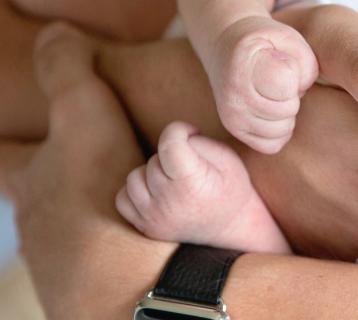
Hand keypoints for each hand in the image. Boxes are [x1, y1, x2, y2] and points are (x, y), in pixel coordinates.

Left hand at [10, 22, 174, 318]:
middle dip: (51, 183)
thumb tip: (52, 31)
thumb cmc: (102, 193)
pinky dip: (123, 246)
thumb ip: (66, 67)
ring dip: (90, 217)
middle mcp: (39, 227)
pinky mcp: (104, 288)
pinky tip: (147, 240)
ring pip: (70, 234)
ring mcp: (68, 264)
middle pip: (35, 200)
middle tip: (73, 169)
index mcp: (29, 183)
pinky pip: (110, 260)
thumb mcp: (84, 112)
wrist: (135, 278)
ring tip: (122, 203)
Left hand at [117, 120, 291, 253]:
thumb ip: (199, 143)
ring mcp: (154, 218)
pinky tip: (155, 190)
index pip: (169, 144)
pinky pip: (123, 199)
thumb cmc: (232, 189)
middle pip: (154, 160)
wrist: (234, 228)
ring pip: (134, 177)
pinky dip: (136, 190)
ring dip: (151, 172)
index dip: (179, 130)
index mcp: (192, 184)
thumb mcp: (228, 158)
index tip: (191, 132)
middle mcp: (169, 203)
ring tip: (172, 177)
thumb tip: (174, 137)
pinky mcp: (146, 228)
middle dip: (170, 154)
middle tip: (190, 163)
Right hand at [207, 14, 318, 153]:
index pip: (286, 85)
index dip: (293, 71)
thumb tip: (300, 90)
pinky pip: (272, 145)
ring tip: (273, 92)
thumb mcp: (286, 36)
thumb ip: (304, 60)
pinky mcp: (235, 130)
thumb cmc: (263, 41)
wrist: (226, 45)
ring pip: (282, 130)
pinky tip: (272, 109)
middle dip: (292, 94)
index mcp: (243, 68)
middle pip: (288, 110)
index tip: (279, 60)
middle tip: (278, 78)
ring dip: (287, 113)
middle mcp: (234, 97)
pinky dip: (279, 131)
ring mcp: (232, 117)